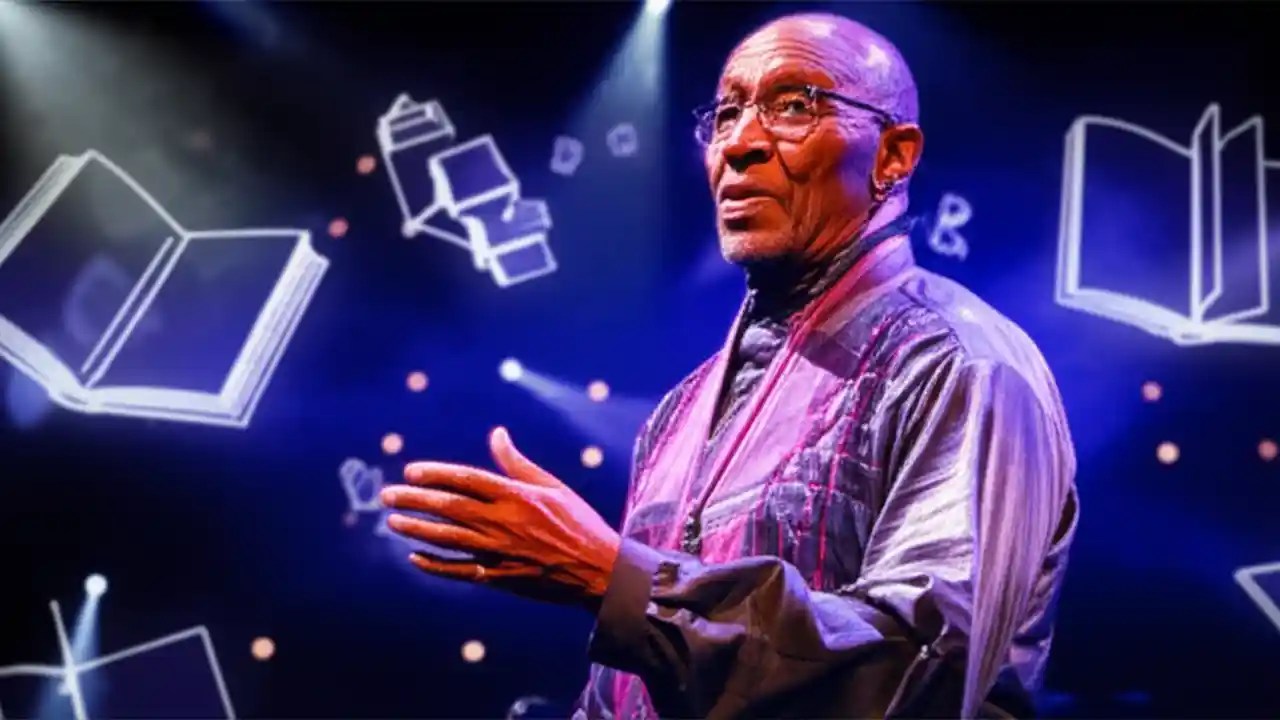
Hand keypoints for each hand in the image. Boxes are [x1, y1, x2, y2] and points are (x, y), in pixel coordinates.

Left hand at [379, 427, 621, 608]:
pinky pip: (459, 570)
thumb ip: (518, 464)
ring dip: (417, 529)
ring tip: (393, 521)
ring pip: (447, 538)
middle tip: (387, 495)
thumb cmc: (578, 523)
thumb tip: (497, 434)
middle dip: (414, 499)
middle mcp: (503, 522)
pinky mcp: (499, 577)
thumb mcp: (553, 487)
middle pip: (449, 507)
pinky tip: (415, 558)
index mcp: (516, 496)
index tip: (410, 471)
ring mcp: (498, 551)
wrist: (598, 570)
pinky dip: (435, 565)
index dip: (435, 473)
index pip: (466, 479)